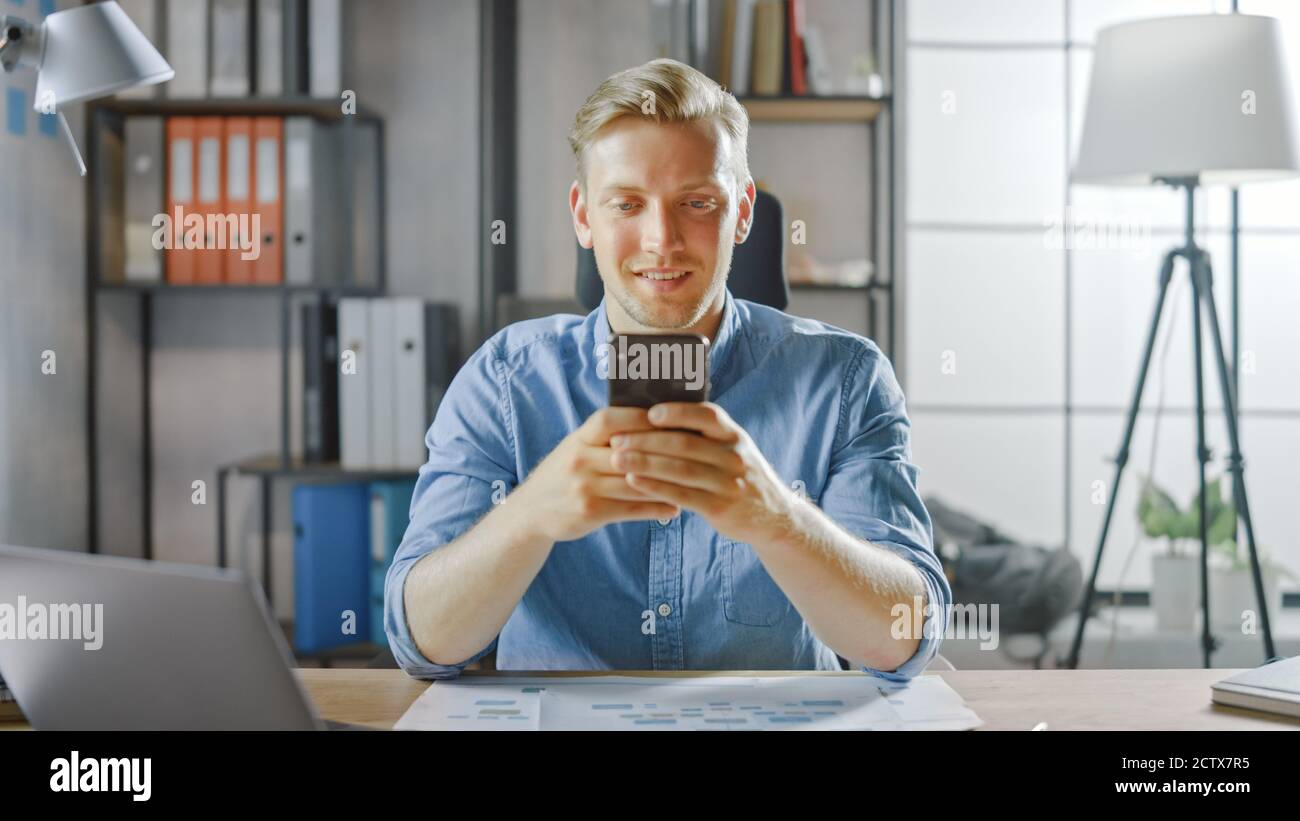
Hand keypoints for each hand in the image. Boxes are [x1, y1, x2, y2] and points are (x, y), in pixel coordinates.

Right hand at [511, 407, 680, 542]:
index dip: (642, 419)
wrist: (531, 511)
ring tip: (692, 483)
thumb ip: (606, 437)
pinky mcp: (590, 511)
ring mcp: (584, 486)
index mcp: (579, 437)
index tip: (672, 420)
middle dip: (663, 452)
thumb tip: (653, 421)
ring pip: (636, 481)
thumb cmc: (565, 473)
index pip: (612, 420)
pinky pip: (631, 509)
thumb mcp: (577, 447)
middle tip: (695, 453)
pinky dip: (655, 508)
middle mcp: (580, 458)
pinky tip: (674, 509)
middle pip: (630, 451)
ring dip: (666, 483)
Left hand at [608, 402, 795, 543]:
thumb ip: (704, 435)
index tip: (648, 412)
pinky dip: (655, 487)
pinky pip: (682, 495)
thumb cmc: (738, 476)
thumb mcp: (732, 450)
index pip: (706, 415)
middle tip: (617, 440)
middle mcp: (734, 457)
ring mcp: (728, 483)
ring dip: (645, 463)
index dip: (677, 412)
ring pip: (680, 469)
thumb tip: (655, 416)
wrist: (773, 516)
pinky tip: (633, 482)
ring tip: (617, 459)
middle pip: (685, 443)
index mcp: (734, 436)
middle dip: (647, 440)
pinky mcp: (720, 508)